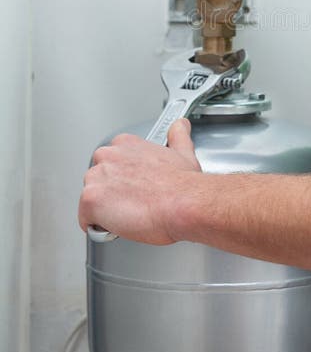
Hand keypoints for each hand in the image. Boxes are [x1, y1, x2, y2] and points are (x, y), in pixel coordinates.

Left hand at [78, 119, 198, 243]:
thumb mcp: (183, 152)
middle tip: (134, 203)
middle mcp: (108, 156)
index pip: (112, 161)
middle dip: (111, 193)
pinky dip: (98, 226)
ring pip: (91, 199)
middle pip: (98, 179)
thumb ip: (178, 136)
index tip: (135, 187)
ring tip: (130, 215)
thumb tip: (180, 126)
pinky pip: (85, 219)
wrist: (182, 204)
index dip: (123, 179)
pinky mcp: (90, 200)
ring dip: (105, 210)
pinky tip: (119, 225)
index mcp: (126, 144)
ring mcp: (96, 177)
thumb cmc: (182, 185)